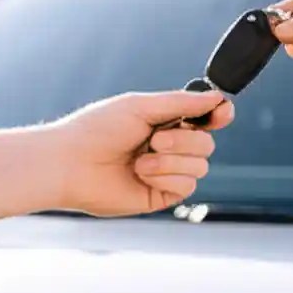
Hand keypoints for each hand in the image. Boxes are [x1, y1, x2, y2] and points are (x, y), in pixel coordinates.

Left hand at [49, 90, 233, 215]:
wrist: (71, 164)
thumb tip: (217, 97)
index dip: (218, 115)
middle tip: (154, 139)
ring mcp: (166, 173)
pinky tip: (141, 175)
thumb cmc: (98, 129)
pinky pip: (187, 186)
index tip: (221, 112)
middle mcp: (168, 147)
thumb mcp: (141, 106)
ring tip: (140, 161)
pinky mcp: (161, 195)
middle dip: (184, 140)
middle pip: (207, 143)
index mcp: (164, 121)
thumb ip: (182, 103)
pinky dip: (166, 177)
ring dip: (171, 161)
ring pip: (201, 165)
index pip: (204, 119)